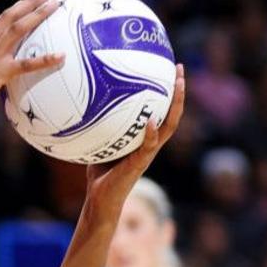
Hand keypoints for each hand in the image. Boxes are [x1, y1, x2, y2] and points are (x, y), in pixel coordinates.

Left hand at [85, 64, 185, 215]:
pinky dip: (151, 134)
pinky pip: (147, 147)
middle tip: (179, 69)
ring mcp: (147, 154)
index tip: (170, 68)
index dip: (168, 91)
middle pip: (172, 114)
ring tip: (177, 86)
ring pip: (167, 128)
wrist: (100, 198)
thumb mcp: (101, 141)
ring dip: (174, 107)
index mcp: (145, 138)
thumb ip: (100, 125)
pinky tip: (151, 120)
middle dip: (178, 92)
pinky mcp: (138, 165)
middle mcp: (151, 144)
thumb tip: (86, 101)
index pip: (162, 110)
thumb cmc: (100, 171)